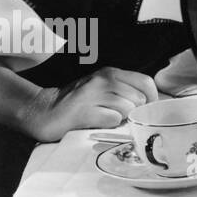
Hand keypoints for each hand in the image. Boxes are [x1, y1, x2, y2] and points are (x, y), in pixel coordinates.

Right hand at [19, 67, 158, 143]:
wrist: (44, 111)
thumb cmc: (78, 102)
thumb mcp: (104, 88)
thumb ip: (125, 90)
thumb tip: (152, 103)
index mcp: (111, 73)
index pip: (145, 82)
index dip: (151, 97)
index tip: (145, 107)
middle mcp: (103, 80)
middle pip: (138, 98)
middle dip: (133, 111)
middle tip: (117, 114)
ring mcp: (92, 95)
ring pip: (127, 109)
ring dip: (120, 118)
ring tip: (104, 117)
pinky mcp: (83, 111)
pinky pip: (112, 119)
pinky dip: (109, 124)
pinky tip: (97, 121)